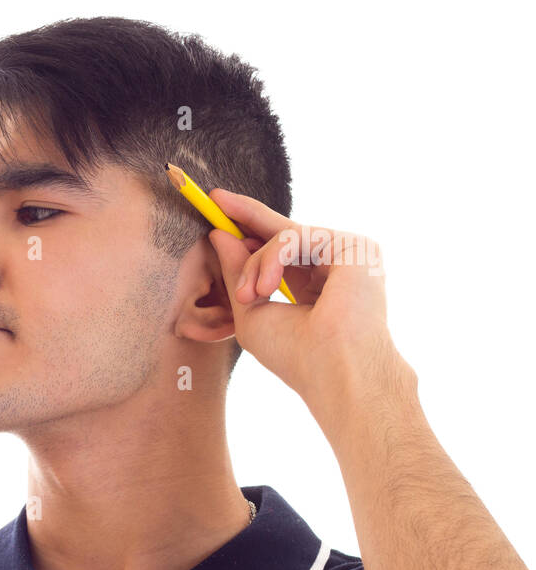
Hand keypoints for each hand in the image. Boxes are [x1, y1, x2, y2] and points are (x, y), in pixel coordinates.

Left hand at [206, 188, 403, 405]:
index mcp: (313, 287)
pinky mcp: (354, 246)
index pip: (279, 251)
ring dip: (254, 263)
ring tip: (247, 296)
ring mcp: (347, 255)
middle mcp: (333, 268)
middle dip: (247, 215)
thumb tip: (220, 234)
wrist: (332, 370)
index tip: (218, 218)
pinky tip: (264, 287)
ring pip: (283, 237)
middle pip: (285, 231)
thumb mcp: (250, 310)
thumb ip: (237, 271)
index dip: (250, 231)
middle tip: (215, 198)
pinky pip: (295, 236)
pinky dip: (271, 258)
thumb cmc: (295, 355)